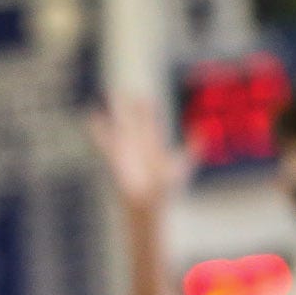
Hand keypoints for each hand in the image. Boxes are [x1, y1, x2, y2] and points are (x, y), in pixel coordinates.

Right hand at [89, 95, 193, 212]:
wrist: (150, 203)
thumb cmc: (167, 189)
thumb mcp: (184, 163)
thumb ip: (193, 145)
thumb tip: (204, 128)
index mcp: (154, 144)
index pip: (149, 123)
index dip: (147, 110)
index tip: (145, 98)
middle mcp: (139, 144)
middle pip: (133, 120)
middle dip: (129, 107)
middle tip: (123, 92)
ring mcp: (127, 149)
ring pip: (120, 125)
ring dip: (114, 112)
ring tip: (107, 98)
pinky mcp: (116, 156)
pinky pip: (105, 139)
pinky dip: (98, 129)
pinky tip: (92, 116)